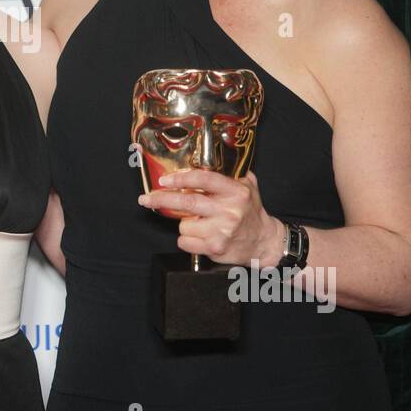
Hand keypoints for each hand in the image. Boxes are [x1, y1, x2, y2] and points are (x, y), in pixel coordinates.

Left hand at [138, 169, 284, 266]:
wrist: (264, 242)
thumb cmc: (251, 213)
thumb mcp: (247, 188)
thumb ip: (229, 175)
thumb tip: (200, 163)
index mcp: (236, 191)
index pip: (204, 179)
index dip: (180, 178)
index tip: (163, 180)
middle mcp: (230, 210)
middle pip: (187, 202)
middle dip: (161, 199)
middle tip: (146, 199)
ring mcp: (223, 230)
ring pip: (184, 224)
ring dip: (185, 224)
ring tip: (200, 223)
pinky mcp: (216, 247)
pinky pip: (185, 241)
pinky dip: (186, 240)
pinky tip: (200, 237)